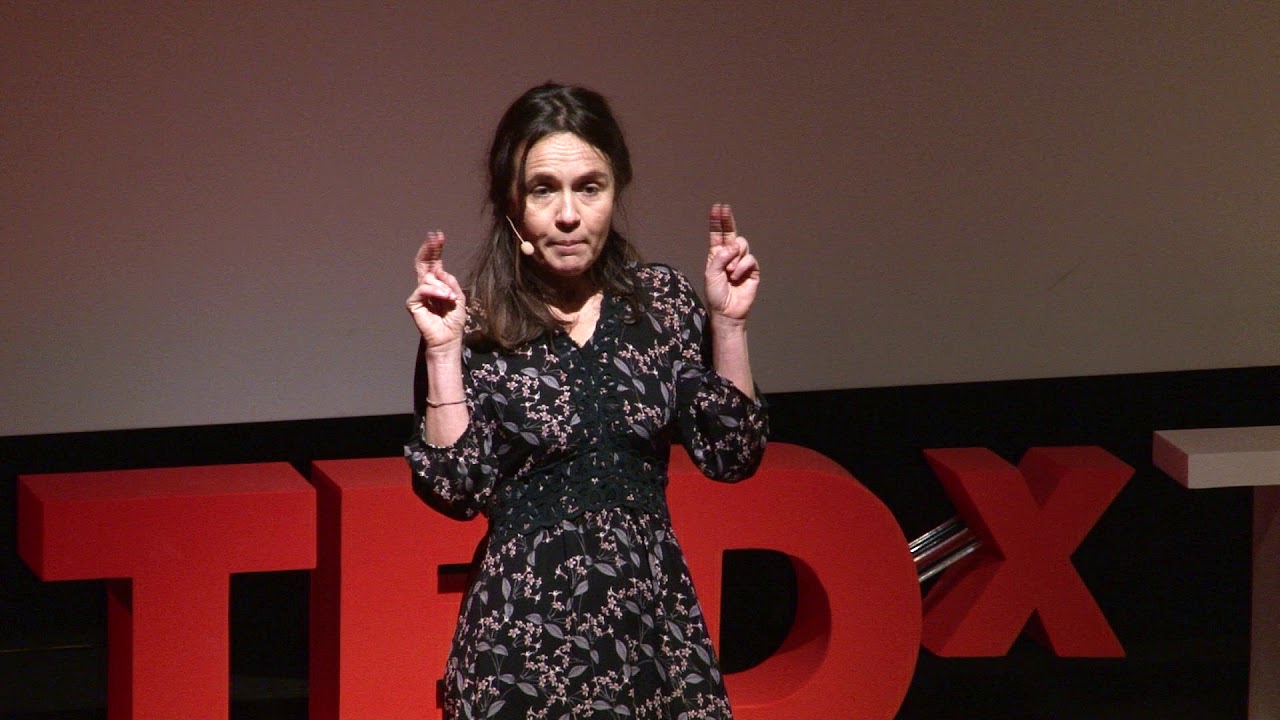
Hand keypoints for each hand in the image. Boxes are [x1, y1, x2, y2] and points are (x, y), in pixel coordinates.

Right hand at [406, 231, 466, 354]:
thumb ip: (451, 282)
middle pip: (424, 263)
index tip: (438, 235)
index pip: (434, 262)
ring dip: (442, 287)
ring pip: (428, 278)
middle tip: (434, 237)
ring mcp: (419, 294)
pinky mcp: (413, 303)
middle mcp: (426, 286)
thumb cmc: (453, 320)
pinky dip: (435, 292)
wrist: (448, 338)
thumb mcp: (459, 297)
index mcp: (437, 283)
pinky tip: (444, 298)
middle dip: (429, 249)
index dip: (435, 249)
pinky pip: (422, 290)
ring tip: (450, 297)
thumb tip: (440, 271)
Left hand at [704, 203, 758, 324]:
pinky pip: (750, 259)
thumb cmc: (715, 294)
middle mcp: (729, 255)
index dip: (718, 221)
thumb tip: (733, 246)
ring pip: (742, 245)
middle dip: (728, 220)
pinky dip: (742, 266)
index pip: (717, 234)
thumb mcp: (711, 274)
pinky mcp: (752, 269)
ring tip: (729, 271)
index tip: (717, 208)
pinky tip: (736, 276)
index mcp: (717, 254)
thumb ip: (720, 258)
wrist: (727, 311)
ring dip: (735, 257)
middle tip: (724, 209)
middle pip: (731, 233)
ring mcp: (741, 261)